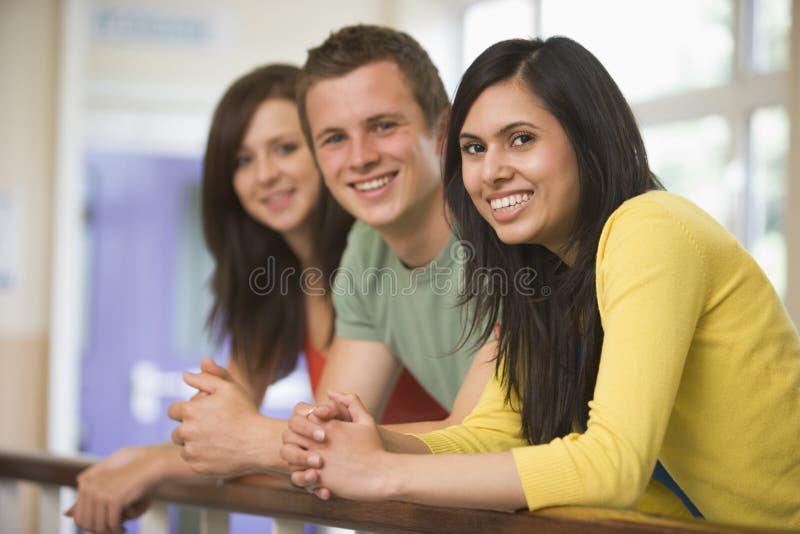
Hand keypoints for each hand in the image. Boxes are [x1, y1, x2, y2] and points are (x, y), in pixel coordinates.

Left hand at [65, 444, 169, 532]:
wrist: (152, 466)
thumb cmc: (132, 477)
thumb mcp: (108, 487)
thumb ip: (87, 499)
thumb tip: (65, 513)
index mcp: (86, 484)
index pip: (79, 517)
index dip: (92, 527)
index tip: (106, 527)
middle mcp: (90, 488)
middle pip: (86, 524)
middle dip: (100, 532)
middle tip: (115, 531)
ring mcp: (100, 493)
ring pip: (98, 527)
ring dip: (110, 533)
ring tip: (121, 531)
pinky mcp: (113, 499)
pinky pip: (111, 524)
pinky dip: (118, 530)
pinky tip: (124, 529)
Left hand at [167, 358, 265, 475]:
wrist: (258, 442)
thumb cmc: (245, 412)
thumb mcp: (228, 388)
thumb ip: (206, 378)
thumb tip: (184, 375)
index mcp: (190, 411)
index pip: (173, 411)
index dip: (187, 411)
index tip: (202, 414)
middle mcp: (186, 432)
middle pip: (177, 432)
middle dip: (190, 429)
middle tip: (212, 428)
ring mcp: (191, 452)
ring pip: (184, 448)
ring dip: (194, 444)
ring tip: (216, 440)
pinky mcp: (197, 468)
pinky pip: (193, 462)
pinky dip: (202, 458)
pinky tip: (219, 452)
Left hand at [288, 391, 393, 500]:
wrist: (381, 475)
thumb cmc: (374, 448)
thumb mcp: (365, 420)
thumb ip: (350, 402)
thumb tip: (330, 392)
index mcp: (328, 426)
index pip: (298, 417)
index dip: (300, 423)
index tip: (310, 430)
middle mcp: (319, 442)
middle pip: (289, 435)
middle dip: (293, 440)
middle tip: (303, 445)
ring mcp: (317, 462)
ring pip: (289, 456)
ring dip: (294, 458)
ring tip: (306, 460)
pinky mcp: (319, 480)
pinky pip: (298, 477)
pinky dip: (301, 476)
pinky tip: (313, 476)